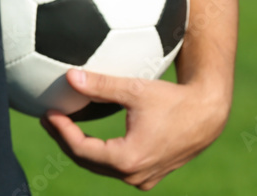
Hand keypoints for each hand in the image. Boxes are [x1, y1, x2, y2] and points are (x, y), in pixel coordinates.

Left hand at [41, 69, 229, 189]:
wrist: (208, 116)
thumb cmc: (173, 99)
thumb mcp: (135, 89)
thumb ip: (101, 85)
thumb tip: (69, 77)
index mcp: (128, 158)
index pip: (81, 148)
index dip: (61, 130)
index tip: (48, 112)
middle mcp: (134, 175)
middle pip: (87, 161)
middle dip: (64, 139)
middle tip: (48, 118)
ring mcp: (142, 179)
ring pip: (100, 166)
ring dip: (79, 147)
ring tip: (61, 125)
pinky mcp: (149, 175)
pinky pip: (114, 167)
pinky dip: (97, 152)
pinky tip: (86, 133)